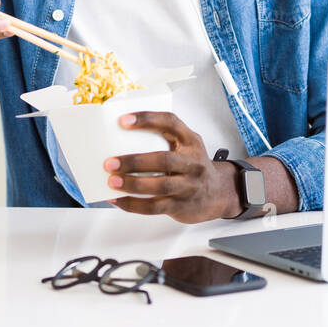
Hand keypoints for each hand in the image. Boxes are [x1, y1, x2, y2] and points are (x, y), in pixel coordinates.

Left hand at [104, 112, 240, 222]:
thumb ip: (162, 140)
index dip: (147, 119)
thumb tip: (118, 139)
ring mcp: (188, 185)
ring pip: (160, 185)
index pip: (170, 123)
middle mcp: (192, 162)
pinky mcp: (180, 205)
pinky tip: (117, 199)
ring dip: (133, 184)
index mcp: (190, 141)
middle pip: (164, 160)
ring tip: (112, 182)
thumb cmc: (192, 166)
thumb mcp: (186, 146)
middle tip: (110, 162)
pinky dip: (133, 204)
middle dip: (135, 161)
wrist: (217, 193)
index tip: (123, 120)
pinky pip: (155, 207)